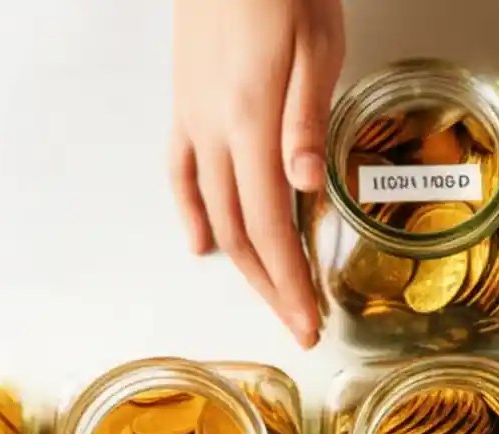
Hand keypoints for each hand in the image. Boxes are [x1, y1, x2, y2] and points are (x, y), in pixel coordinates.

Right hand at [170, 0, 344, 347]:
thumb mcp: (317, 45)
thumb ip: (307, 122)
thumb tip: (306, 191)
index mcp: (252, 123)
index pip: (271, 227)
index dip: (289, 282)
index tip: (308, 322)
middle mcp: (215, 132)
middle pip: (240, 233)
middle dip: (271, 286)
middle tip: (298, 322)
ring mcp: (193, 120)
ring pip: (212, 210)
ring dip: (240, 261)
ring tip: (268, 293)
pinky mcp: (185, 103)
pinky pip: (181, 172)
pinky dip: (193, 213)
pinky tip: (202, 242)